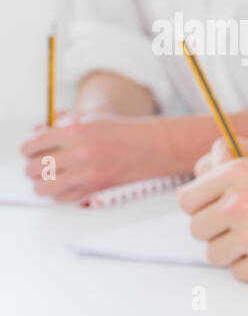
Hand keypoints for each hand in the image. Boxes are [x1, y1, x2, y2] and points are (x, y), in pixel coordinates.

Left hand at [20, 113, 168, 201]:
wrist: (151, 148)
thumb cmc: (121, 132)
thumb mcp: (89, 118)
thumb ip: (61, 123)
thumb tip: (36, 133)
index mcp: (74, 133)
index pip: (33, 145)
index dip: (28, 149)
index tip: (31, 150)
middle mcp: (78, 154)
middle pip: (34, 168)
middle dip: (33, 166)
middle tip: (39, 164)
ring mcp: (86, 175)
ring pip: (43, 187)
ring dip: (42, 183)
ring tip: (49, 177)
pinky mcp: (94, 190)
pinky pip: (61, 198)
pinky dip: (58, 192)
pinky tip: (66, 183)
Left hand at [178, 153, 247, 282]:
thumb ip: (239, 155)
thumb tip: (204, 165)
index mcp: (238, 173)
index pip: (188, 199)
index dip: (202, 207)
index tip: (217, 212)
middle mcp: (239, 204)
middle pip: (197, 229)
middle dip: (217, 231)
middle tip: (245, 228)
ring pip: (214, 254)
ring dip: (233, 251)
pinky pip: (239, 273)